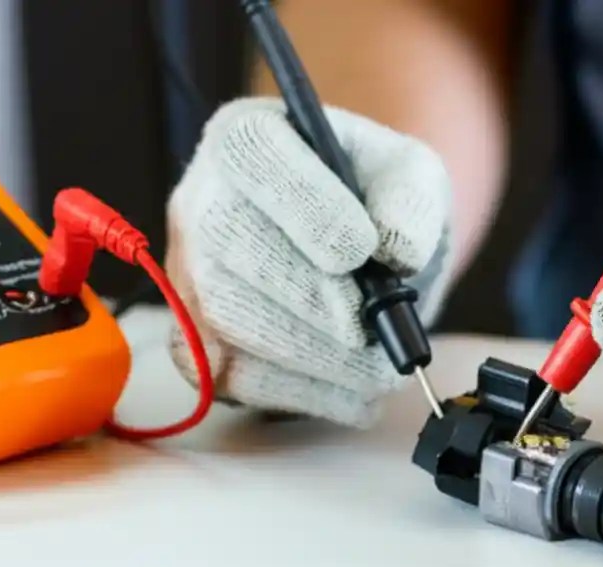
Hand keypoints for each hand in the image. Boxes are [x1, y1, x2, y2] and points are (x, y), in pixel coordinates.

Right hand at [165, 98, 453, 427]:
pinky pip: (230, 377)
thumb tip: (395, 251)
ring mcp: (190, 274)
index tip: (361, 251)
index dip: (305, 206)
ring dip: (314, 357)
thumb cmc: (378, 201)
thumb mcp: (413, 175)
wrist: (362, 247)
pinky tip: (353, 393)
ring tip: (378, 370)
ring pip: (229, 320)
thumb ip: (412, 199)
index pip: (253, 156)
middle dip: (312, 303)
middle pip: (231, 247)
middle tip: (374, 332)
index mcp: (248, 136)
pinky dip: (301, 393)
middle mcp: (201, 200)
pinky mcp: (197, 341)